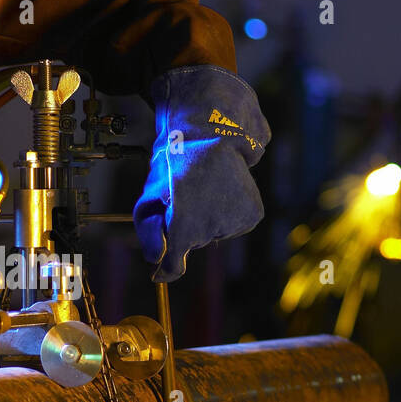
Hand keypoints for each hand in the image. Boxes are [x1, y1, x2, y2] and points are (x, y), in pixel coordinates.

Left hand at [133, 65, 269, 282]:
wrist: (211, 128)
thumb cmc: (175, 159)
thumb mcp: (149, 194)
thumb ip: (149, 233)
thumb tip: (156, 264)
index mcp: (182, 229)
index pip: (173, 266)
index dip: (166, 270)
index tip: (161, 273)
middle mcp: (210, 231)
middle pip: (194, 242)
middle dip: (187, 225)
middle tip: (185, 196)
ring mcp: (234, 223)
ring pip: (215, 231)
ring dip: (209, 216)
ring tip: (205, 188)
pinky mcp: (252, 215)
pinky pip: (234, 223)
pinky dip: (228, 210)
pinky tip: (223, 188)